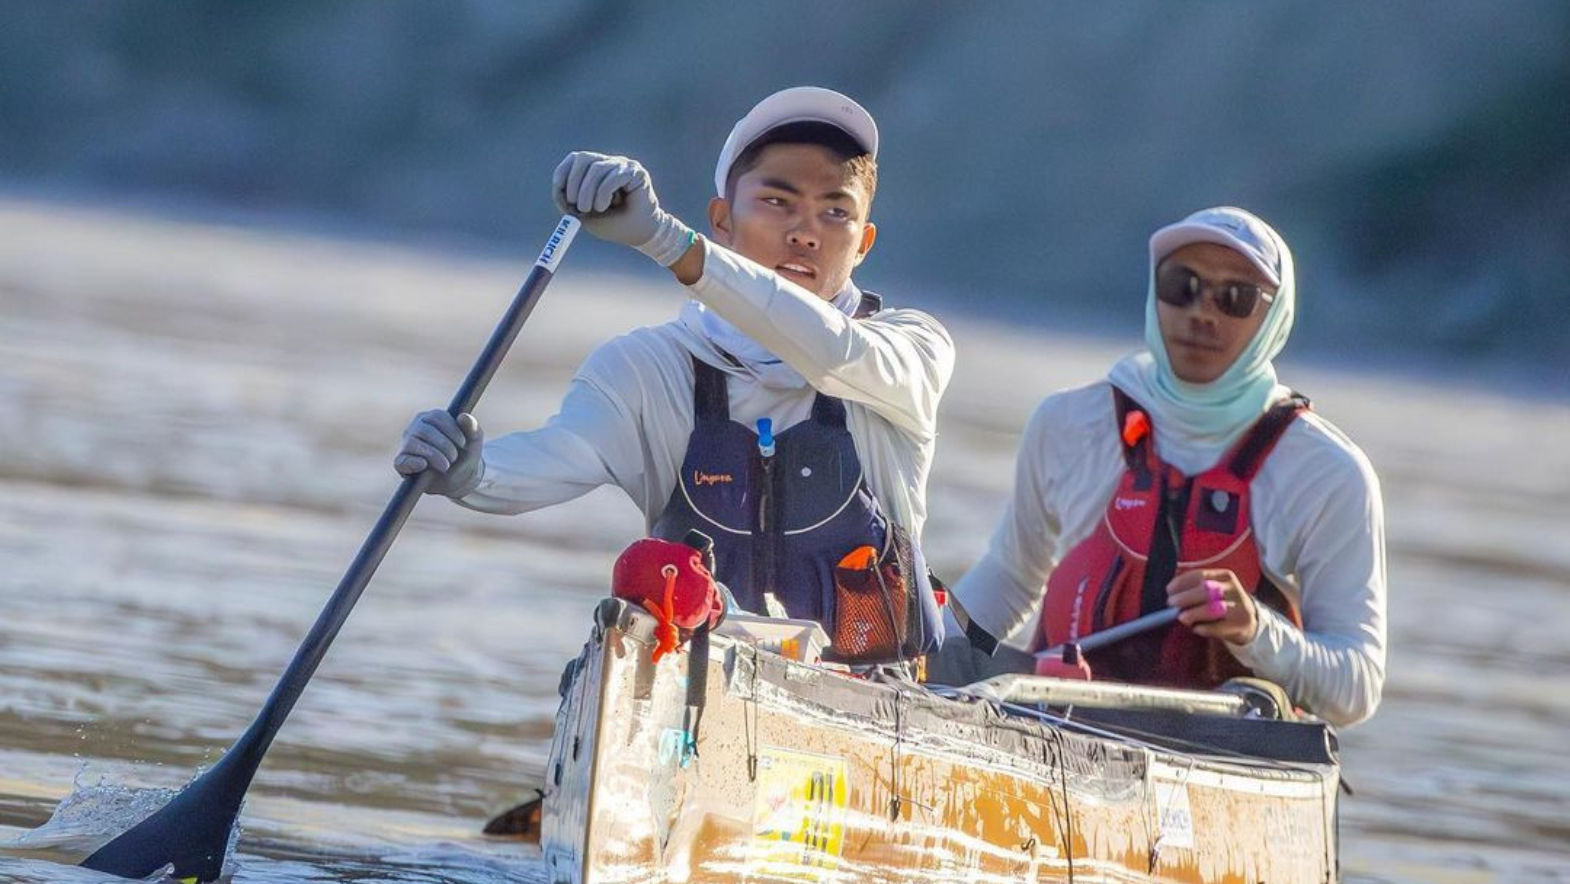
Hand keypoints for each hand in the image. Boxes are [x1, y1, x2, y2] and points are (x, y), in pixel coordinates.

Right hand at [395, 410, 483, 497]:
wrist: (461, 478)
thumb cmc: (465, 454)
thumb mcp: (474, 442)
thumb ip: (472, 428)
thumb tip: (463, 416)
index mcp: (432, 418)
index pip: (437, 417)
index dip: (451, 430)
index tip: (463, 443)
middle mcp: (416, 428)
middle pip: (424, 430)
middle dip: (443, 445)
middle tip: (454, 457)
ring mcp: (407, 446)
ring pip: (412, 444)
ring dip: (433, 455)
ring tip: (446, 466)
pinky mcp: (403, 463)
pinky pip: (400, 461)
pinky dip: (412, 463)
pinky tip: (423, 465)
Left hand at [551, 152, 692, 265]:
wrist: (641, 235)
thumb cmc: (614, 225)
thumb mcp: (586, 216)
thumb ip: (570, 204)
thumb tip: (559, 192)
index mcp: (596, 170)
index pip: (575, 159)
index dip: (563, 171)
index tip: (558, 189)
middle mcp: (609, 163)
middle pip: (583, 158)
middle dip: (574, 182)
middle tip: (576, 205)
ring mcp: (623, 166)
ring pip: (597, 168)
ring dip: (589, 192)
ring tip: (595, 210)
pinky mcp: (636, 172)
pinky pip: (613, 176)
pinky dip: (604, 193)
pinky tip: (606, 206)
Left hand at [1167, 570, 1257, 645]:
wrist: (1248, 622)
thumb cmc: (1222, 604)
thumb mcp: (1213, 590)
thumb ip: (1194, 587)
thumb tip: (1169, 590)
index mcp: (1225, 576)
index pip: (1200, 575)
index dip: (1181, 582)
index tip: (1168, 590)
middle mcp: (1233, 589)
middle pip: (1206, 590)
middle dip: (1185, 597)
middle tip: (1171, 604)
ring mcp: (1239, 607)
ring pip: (1213, 608)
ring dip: (1193, 613)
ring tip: (1182, 618)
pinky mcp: (1240, 624)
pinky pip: (1219, 627)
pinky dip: (1204, 628)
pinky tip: (1196, 629)